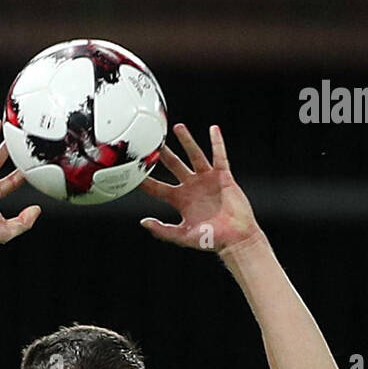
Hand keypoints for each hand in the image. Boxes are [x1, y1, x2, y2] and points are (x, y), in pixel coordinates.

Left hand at [140, 124, 259, 252]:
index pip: (157, 187)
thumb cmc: (210, 241)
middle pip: (173, 165)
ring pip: (194, 155)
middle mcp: (191, 187)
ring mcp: (206, 180)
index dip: (145, 180)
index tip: (132, 170)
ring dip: (187, 141)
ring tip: (177, 127)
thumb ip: (162, 230)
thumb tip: (143, 222)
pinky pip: (219, 156)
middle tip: (152, 139)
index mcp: (180, 200)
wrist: (235, 238)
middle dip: (163, 153)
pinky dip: (217, 143)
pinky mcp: (223, 176)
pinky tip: (213, 129)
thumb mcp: (182, 236)